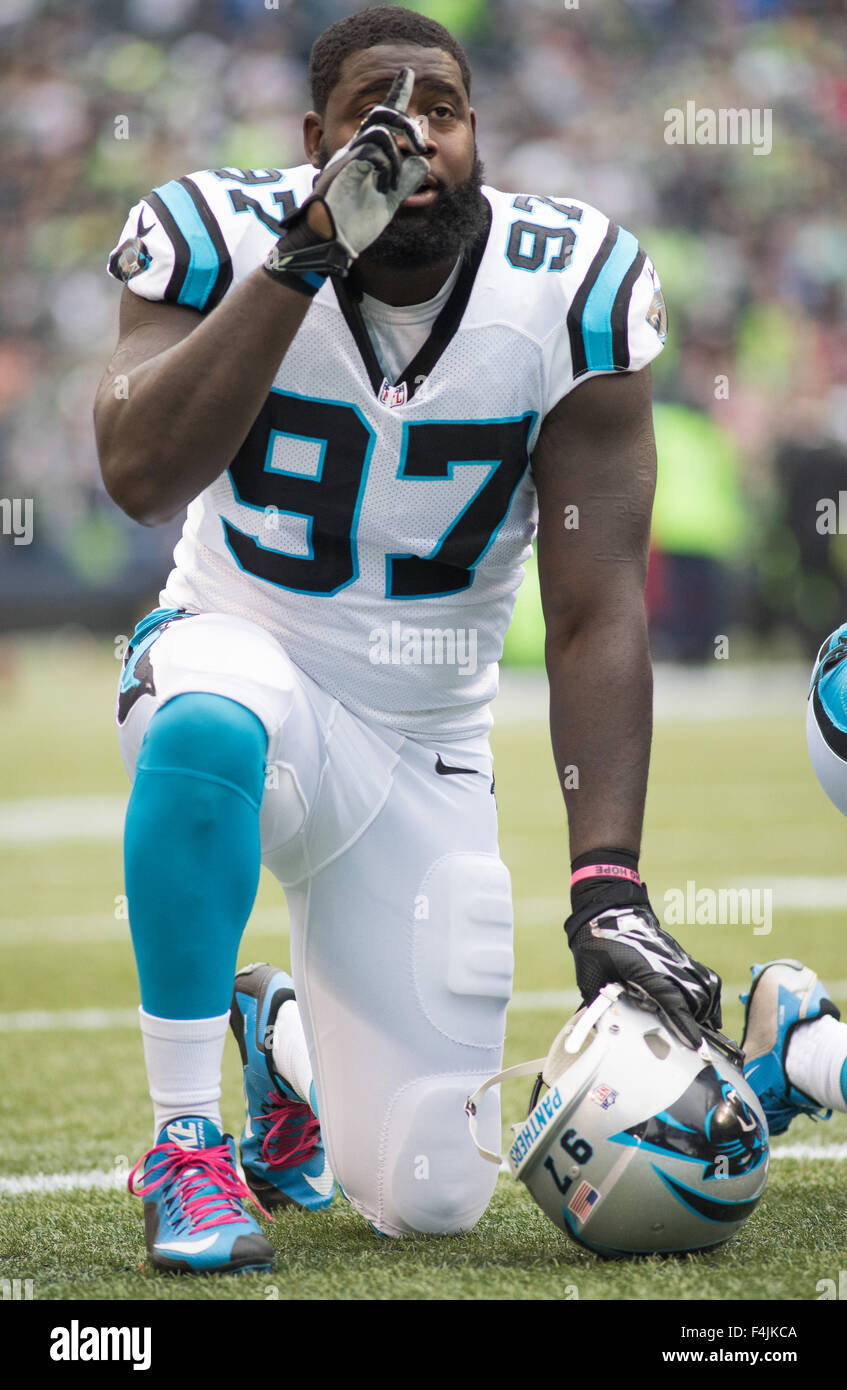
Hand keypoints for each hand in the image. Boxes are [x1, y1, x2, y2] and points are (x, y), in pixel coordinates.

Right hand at [266, 67, 429, 283]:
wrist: (330, 242)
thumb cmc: (354, 223)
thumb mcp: (388, 200)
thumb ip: (406, 181)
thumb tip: (424, 162)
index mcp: (366, 154)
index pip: (382, 118)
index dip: (396, 94)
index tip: (409, 73)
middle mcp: (355, 151)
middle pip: (380, 115)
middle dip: (407, 123)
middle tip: (425, 146)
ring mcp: (348, 160)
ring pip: (378, 132)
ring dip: (398, 150)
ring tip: (399, 175)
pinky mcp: (344, 173)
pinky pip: (368, 153)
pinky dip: (386, 164)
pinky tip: (387, 185)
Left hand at [566, 897, 721, 1047]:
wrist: (608, 910)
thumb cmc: (597, 942)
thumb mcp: (590, 976)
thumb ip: (598, 1003)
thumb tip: (598, 1028)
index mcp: (644, 968)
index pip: (673, 1000)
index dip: (686, 1024)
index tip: (696, 1043)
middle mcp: (666, 962)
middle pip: (696, 997)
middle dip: (700, 1022)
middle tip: (698, 1045)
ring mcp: (675, 957)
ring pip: (705, 986)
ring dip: (708, 1009)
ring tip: (707, 1031)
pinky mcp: (678, 955)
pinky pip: (703, 976)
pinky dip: (709, 994)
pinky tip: (707, 1010)